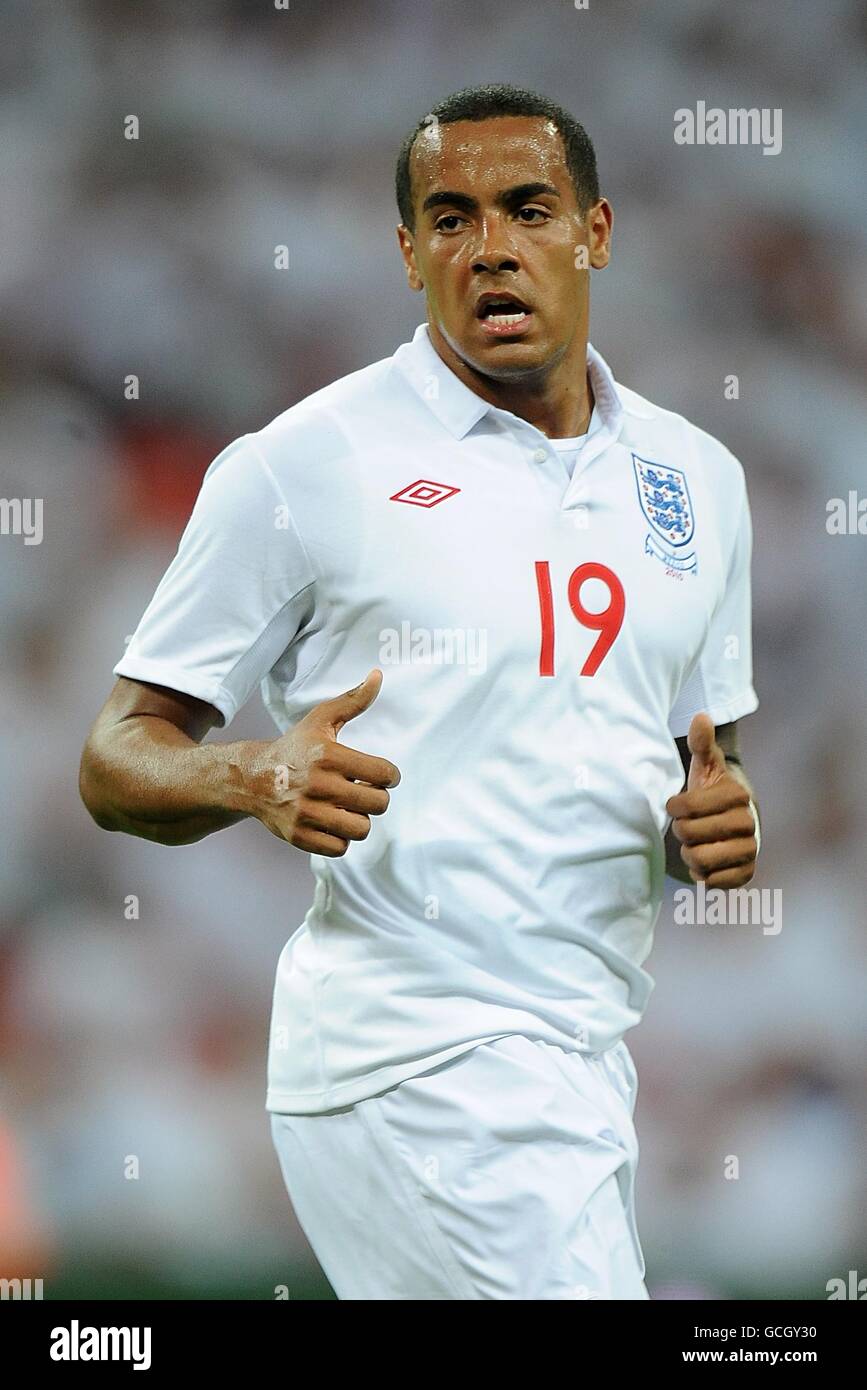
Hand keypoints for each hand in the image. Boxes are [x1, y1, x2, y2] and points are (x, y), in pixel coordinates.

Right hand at [246, 669, 399, 855]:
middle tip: (365, 792)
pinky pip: (340, 848)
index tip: (382, 776)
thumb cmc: (294, 748)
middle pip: (378, 804)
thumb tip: (378, 676)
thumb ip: (353, 700)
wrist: (251, 779)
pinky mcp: (299, 836)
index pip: (383, 774)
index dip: (389, 776)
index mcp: (328, 756)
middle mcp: (318, 785)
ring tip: (349, 809)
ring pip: (361, 829)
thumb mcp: (321, 720)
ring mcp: (307, 813)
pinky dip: (341, 838)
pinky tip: (333, 823)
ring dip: (359, 820)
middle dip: (376, 798)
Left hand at [665, 712, 757, 887]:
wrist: (730, 822)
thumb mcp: (704, 766)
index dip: (674, 808)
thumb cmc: (710, 792)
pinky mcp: (746, 873)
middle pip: (688, 835)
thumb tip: (700, 717)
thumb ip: (701, 744)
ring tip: (695, 843)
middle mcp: (748, 823)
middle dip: (681, 831)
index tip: (675, 804)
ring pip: (698, 861)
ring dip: (689, 854)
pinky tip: (705, 862)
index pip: (685, 807)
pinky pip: (713, 882)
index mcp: (737, 795)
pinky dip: (702, 875)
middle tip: (687, 826)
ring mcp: (749, 849)